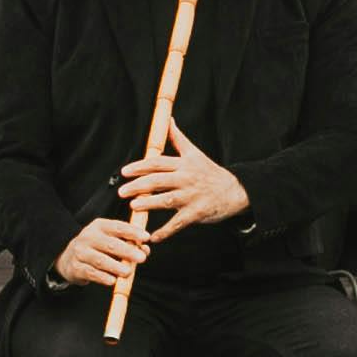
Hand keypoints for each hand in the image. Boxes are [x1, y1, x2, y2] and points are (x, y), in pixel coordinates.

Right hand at [55, 212, 153, 286]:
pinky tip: (113, 280)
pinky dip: (103, 277)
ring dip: (116, 266)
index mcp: (99, 226)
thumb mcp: (109, 240)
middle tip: (141, 258)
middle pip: (110, 244)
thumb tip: (145, 250)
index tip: (146, 237)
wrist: (68, 258)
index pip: (118, 227)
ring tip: (128, 272)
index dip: (132, 232)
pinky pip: (91, 273)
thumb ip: (128, 244)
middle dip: (127, 251)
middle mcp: (88, 236)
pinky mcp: (76, 267)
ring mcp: (80, 252)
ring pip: (100, 260)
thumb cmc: (96, 248)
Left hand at [120, 121, 249, 241]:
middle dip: (137, 186)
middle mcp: (186, 179)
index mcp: (183, 164)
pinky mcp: (196, 213)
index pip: (157, 163)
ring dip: (148, 204)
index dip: (139, 167)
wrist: (235, 191)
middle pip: (157, 181)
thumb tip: (169, 120)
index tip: (124, 172)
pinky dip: (165, 231)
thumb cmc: (211, 172)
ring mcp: (191, 196)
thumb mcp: (195, 153)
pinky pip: (178, 223)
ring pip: (166, 200)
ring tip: (133, 207)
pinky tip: (154, 237)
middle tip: (122, 191)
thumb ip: (178, 138)